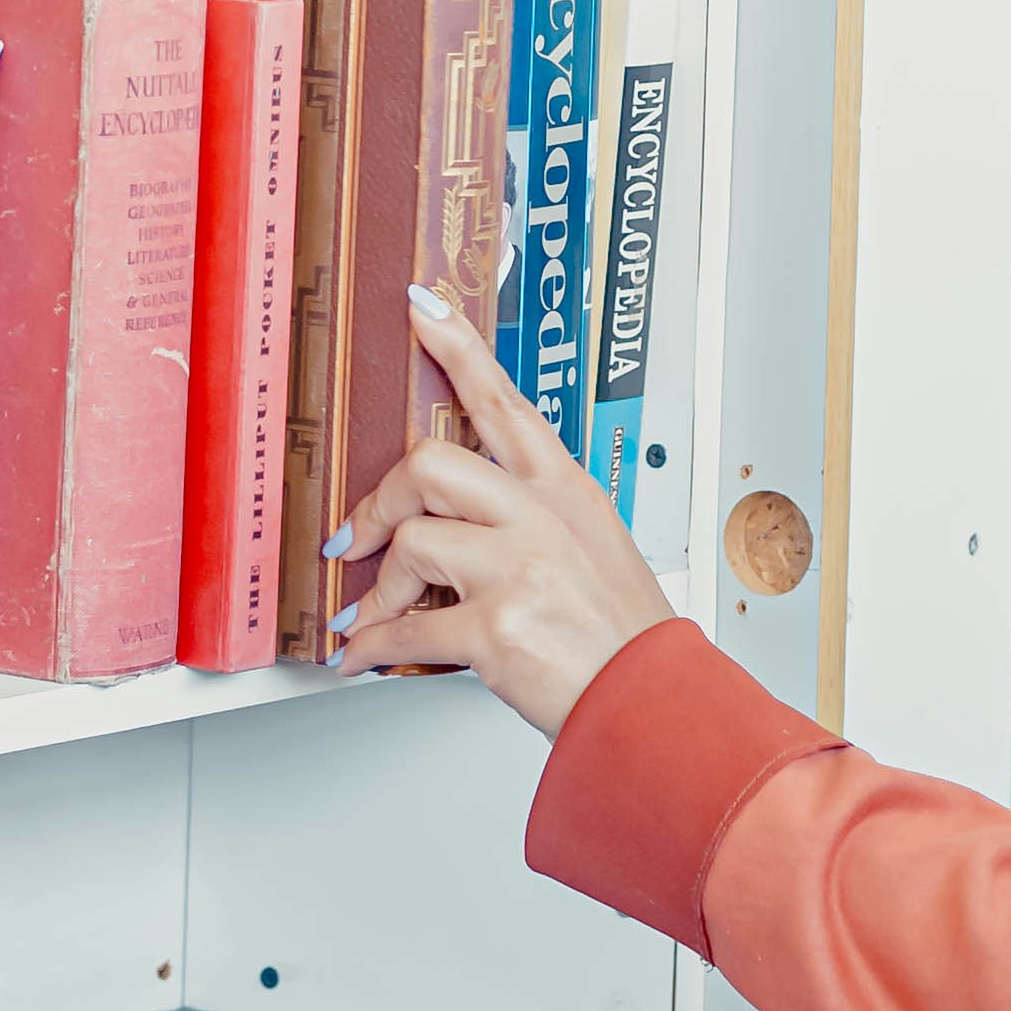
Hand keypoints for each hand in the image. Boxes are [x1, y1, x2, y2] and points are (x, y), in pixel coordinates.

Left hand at [323, 283, 675, 738]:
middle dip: (381, 502)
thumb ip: (531, 518)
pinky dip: (373, 646)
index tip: (420, 307)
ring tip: (379, 614)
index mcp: (563, 490)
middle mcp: (540, 518)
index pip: (503, 401)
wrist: (649, 702)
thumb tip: (459, 523)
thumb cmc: (622, 634)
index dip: (456, 349)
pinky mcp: (494, 627)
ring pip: (413, 542)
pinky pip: (405, 629)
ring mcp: (517, 569)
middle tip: (361, 535)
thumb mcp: (593, 547)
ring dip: (383, 589)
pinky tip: (364, 654)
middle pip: (430, 465)